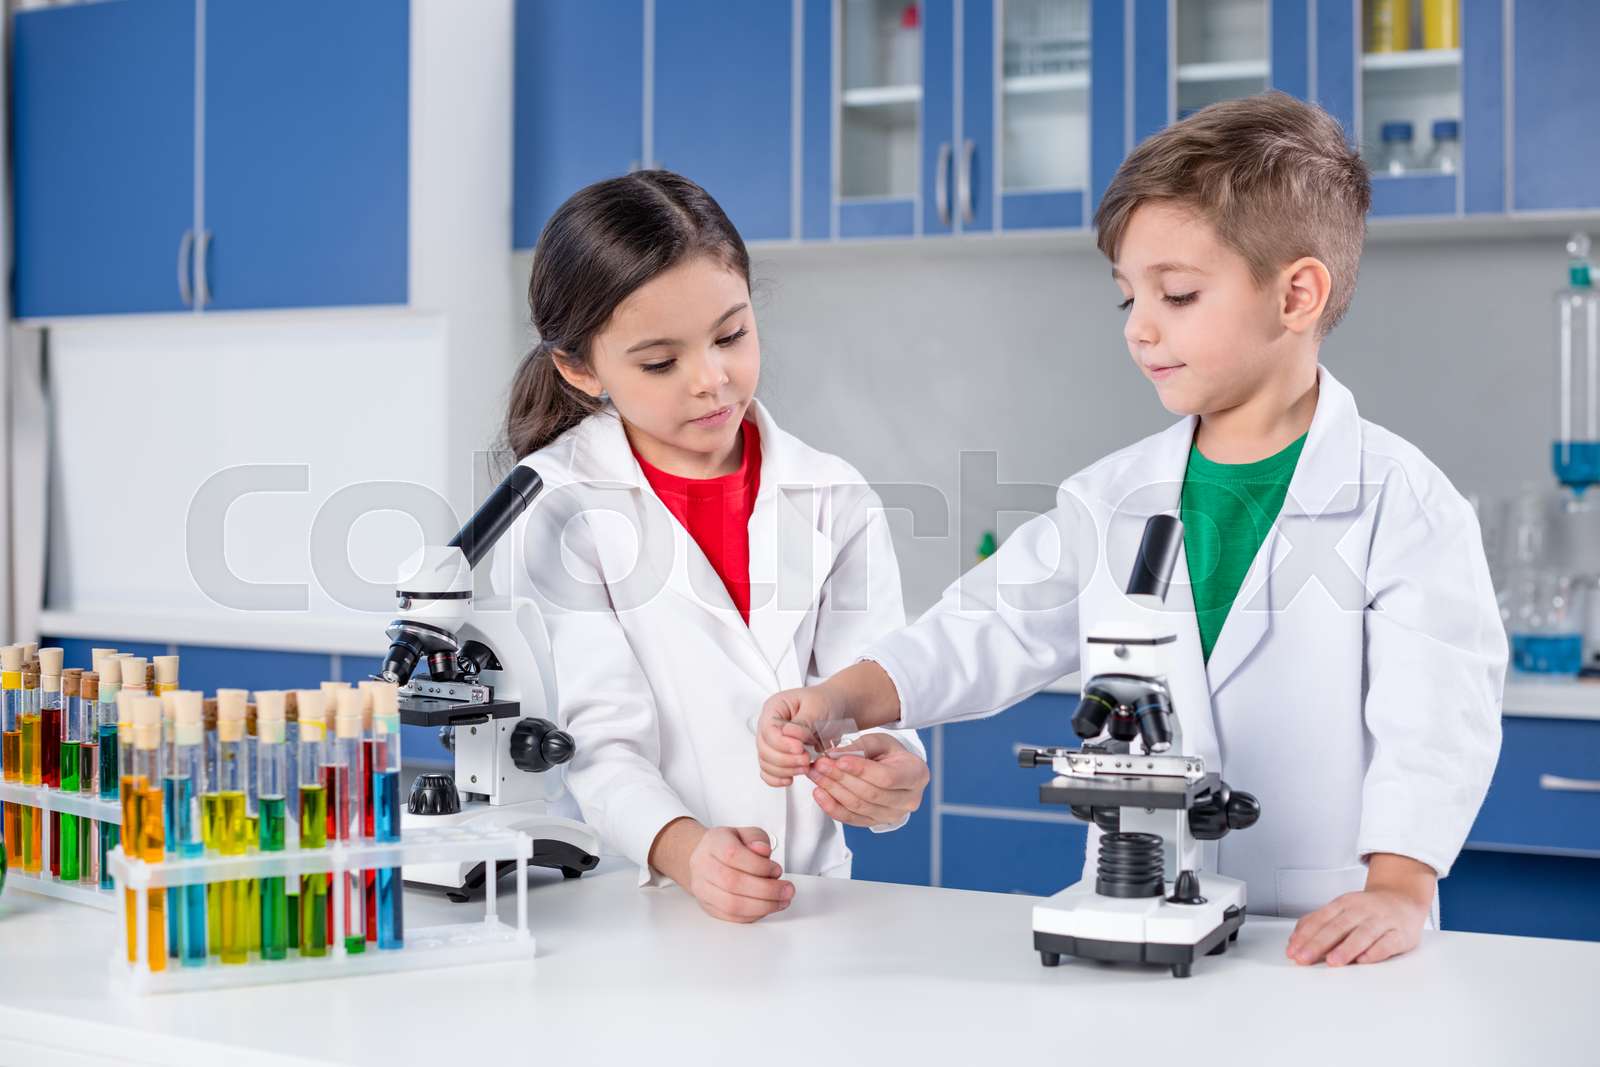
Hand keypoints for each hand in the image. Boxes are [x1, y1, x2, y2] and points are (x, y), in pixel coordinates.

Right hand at [685, 825, 794, 923]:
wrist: (705, 858)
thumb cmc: (729, 845)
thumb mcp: (745, 833)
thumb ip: (756, 839)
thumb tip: (762, 851)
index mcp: (713, 843)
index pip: (733, 855)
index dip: (759, 865)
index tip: (777, 870)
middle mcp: (703, 866)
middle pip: (733, 883)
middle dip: (766, 890)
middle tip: (787, 890)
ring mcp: (702, 888)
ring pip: (731, 905)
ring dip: (762, 906)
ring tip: (781, 901)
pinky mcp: (707, 906)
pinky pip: (730, 917)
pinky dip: (753, 915)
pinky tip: (766, 908)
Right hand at [757, 663, 903, 787]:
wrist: (837, 708)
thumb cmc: (826, 703)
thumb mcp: (817, 706)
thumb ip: (803, 722)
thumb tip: (789, 734)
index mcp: (775, 708)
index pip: (768, 731)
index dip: (782, 744)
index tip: (800, 748)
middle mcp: (771, 726)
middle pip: (764, 749)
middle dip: (785, 759)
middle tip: (806, 759)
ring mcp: (774, 742)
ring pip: (766, 763)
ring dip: (784, 770)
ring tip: (805, 767)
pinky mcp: (780, 755)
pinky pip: (769, 771)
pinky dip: (777, 778)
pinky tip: (790, 778)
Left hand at [806, 732, 928, 827]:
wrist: (896, 771)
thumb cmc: (890, 754)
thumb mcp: (881, 742)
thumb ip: (860, 745)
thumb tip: (834, 754)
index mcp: (916, 775)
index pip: (887, 777)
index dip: (861, 770)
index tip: (838, 760)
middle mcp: (908, 800)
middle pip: (870, 794)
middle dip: (841, 778)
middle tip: (820, 764)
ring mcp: (892, 815)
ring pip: (858, 807)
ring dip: (833, 791)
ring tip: (816, 775)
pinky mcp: (876, 823)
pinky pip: (851, 818)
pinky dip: (832, 807)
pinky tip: (819, 793)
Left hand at [1286, 854, 1434, 965]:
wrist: (1403, 898)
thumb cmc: (1368, 909)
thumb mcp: (1341, 909)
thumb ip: (1318, 922)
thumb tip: (1295, 940)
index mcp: (1344, 904)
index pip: (1321, 919)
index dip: (1305, 935)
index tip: (1293, 950)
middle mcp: (1362, 910)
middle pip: (1338, 927)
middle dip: (1318, 943)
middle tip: (1304, 957)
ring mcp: (1382, 921)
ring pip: (1362, 934)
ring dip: (1346, 948)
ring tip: (1332, 961)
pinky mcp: (1400, 934)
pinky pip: (1387, 943)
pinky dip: (1375, 952)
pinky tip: (1363, 960)